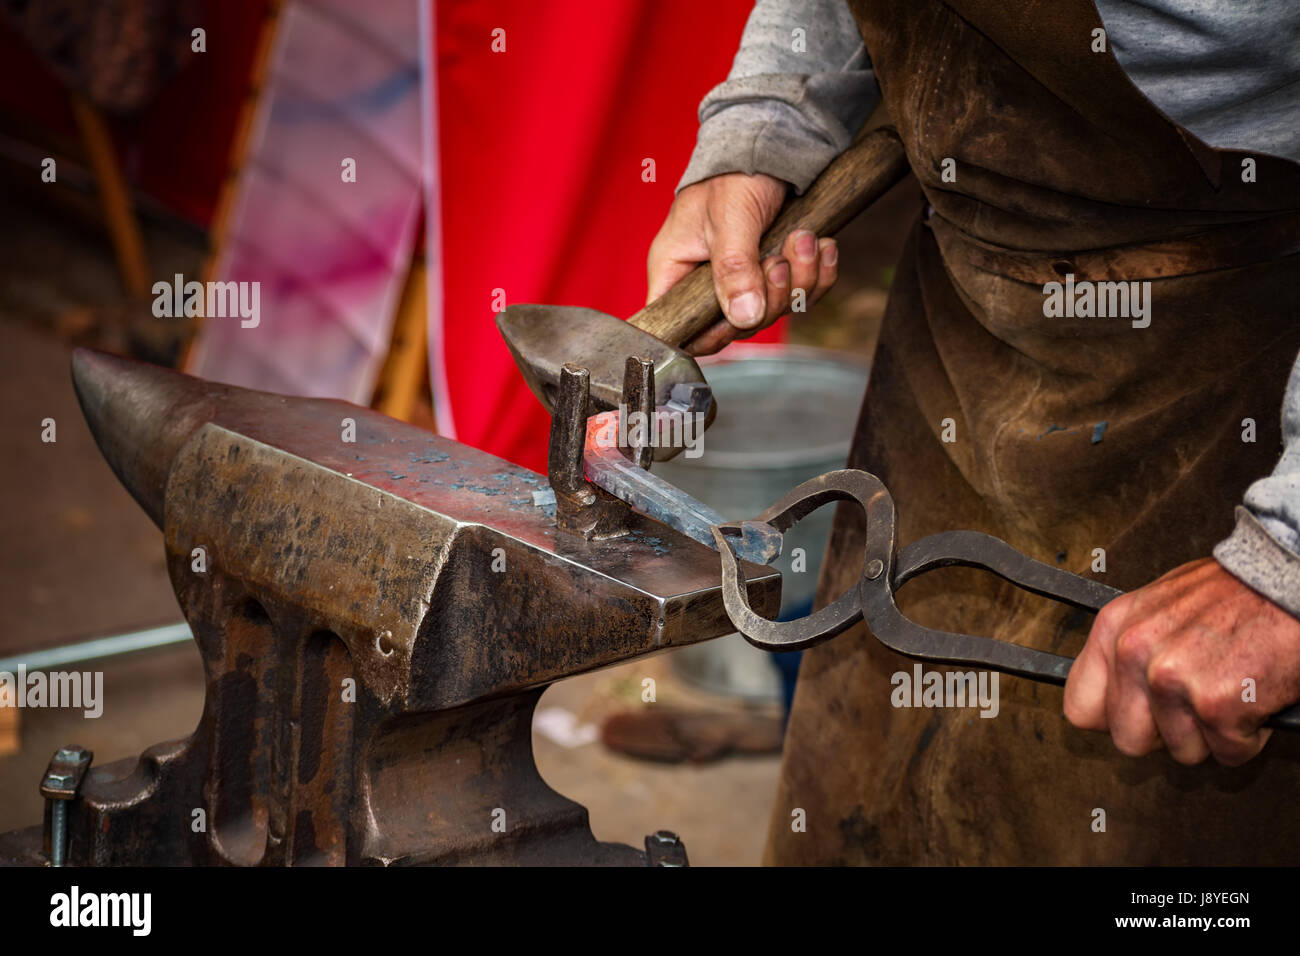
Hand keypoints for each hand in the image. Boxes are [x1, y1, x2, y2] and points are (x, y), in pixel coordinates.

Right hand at [646, 172, 838, 355]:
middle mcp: (706, 282)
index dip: (710, 335)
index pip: (681, 328)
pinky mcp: (774, 272)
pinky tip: (821, 245)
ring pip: (774, 310)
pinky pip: (801, 293)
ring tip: (804, 239)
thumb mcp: (729, 217)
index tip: (740, 318)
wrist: (772, 142)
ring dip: (800, 278)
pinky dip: (817, 272)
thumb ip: (733, 269)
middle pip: (738, 325)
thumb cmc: (733, 173)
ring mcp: (743, 280)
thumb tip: (743, 317)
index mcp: (675, 272)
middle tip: (780, 258)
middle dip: (771, 295)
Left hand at [1064, 558, 1299, 765]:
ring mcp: (1172, 680)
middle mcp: (1134, 654)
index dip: (1112, 720)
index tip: (1136, 716)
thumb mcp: (1157, 606)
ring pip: (1182, 751)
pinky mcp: (1216, 704)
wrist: (1286, 581)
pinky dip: (1248, 736)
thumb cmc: (1231, 593)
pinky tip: (1252, 697)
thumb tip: (1114, 691)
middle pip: (1129, 740)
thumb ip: (1127, 648)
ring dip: (1212, 734)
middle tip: (1193, 706)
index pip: (1080, 708)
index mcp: (1114, 629)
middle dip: (1166, 734)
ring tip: (1229, 689)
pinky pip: (1228, 752)